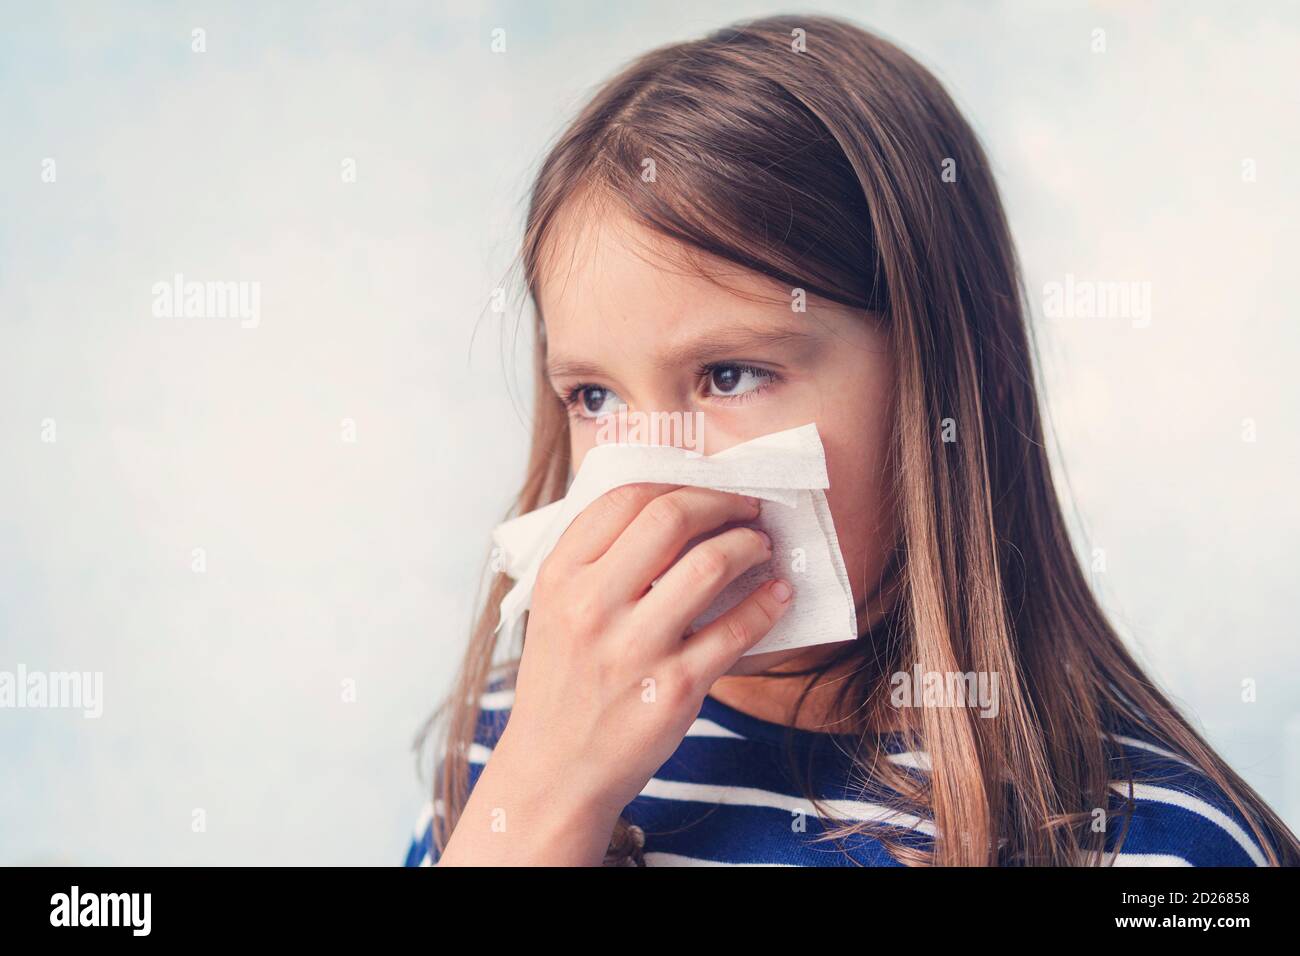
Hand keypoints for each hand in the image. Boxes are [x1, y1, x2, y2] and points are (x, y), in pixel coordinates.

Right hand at [438, 483, 793, 864]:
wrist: (554, 771)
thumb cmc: (563, 682)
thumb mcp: (553, 610)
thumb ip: (595, 558)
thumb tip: (667, 503)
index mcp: (560, 576)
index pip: (624, 497)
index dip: (677, 479)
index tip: (706, 487)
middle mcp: (591, 606)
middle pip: (670, 517)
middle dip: (721, 502)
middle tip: (746, 509)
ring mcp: (634, 649)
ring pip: (709, 565)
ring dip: (749, 545)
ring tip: (761, 547)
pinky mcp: (675, 689)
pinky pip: (736, 631)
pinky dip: (767, 604)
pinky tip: (778, 593)